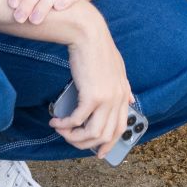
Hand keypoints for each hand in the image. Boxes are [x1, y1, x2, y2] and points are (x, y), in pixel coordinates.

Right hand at [50, 12, 132, 158]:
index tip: (98, 153)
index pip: (120, 128)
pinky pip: (78, 121)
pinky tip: (55, 121)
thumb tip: (131, 99)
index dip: (108, 144)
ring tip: (61, 130)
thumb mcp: (118, 68)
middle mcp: (118, 100)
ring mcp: (106, 100)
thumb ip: (124, 86)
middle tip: (71, 140)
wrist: (88, 34)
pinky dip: (65, 125)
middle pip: (105, 136)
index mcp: (124, 94)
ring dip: (74, 137)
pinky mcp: (92, 96)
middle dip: (85, 144)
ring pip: (92, 134)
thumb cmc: (98, 49)